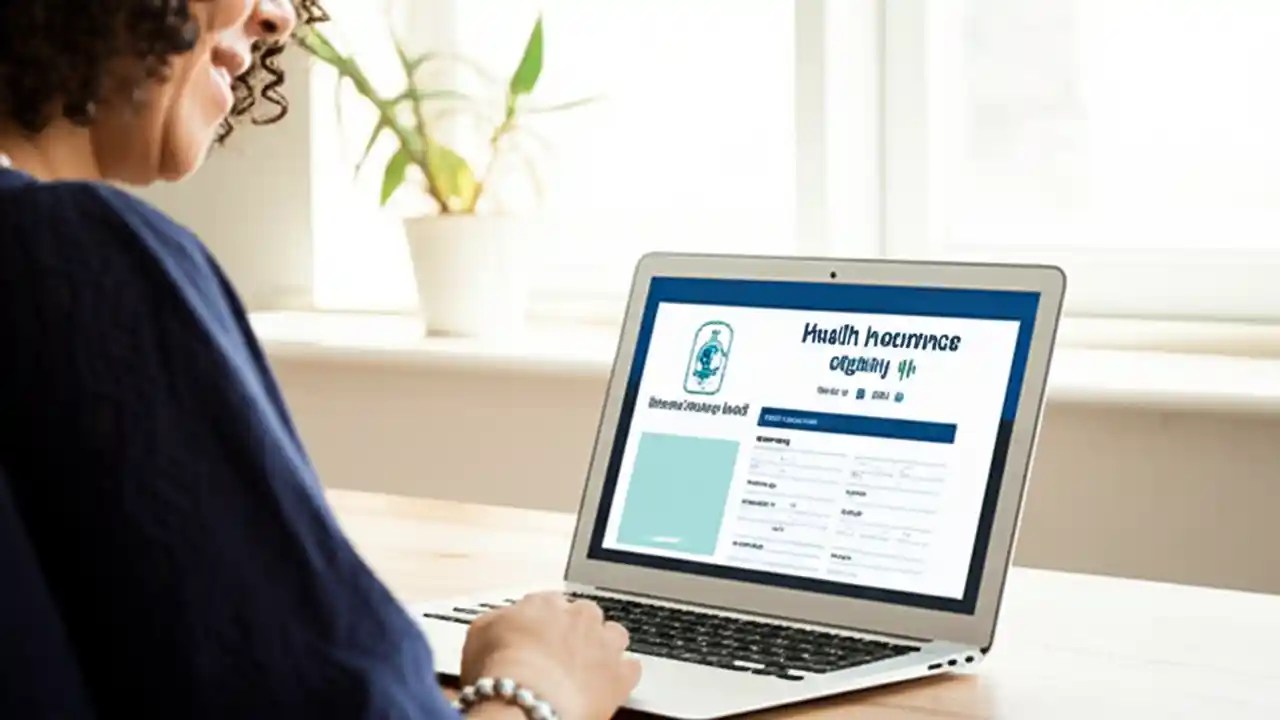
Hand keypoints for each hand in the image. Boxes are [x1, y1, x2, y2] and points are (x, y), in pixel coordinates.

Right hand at [460, 592, 641, 719]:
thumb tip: (499, 620)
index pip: (550, 602)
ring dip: (604, 647)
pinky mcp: (620, 674)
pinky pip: (631, 667)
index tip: (539, 634)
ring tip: (589, 666)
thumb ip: (495, 621)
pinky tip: (609, 684)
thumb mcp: (477, 636)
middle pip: (585, 614)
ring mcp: (603, 644)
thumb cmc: (499, 672)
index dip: (544, 621)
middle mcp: (578, 616)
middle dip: (577, 630)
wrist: (527, 702)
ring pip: (614, 634)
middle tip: (561, 653)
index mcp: (545, 603)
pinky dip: (622, 675)